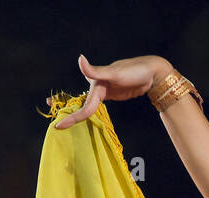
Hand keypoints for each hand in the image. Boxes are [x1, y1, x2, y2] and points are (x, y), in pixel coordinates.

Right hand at [52, 54, 173, 129]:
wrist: (152, 72)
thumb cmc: (134, 71)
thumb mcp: (114, 73)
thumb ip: (95, 71)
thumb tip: (79, 59)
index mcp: (96, 85)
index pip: (84, 106)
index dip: (72, 117)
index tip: (58, 127)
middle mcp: (98, 88)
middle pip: (82, 105)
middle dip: (69, 114)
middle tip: (57, 125)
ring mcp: (105, 91)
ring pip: (89, 105)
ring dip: (77, 112)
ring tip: (66, 121)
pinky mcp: (113, 94)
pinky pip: (98, 104)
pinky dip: (90, 110)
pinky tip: (85, 112)